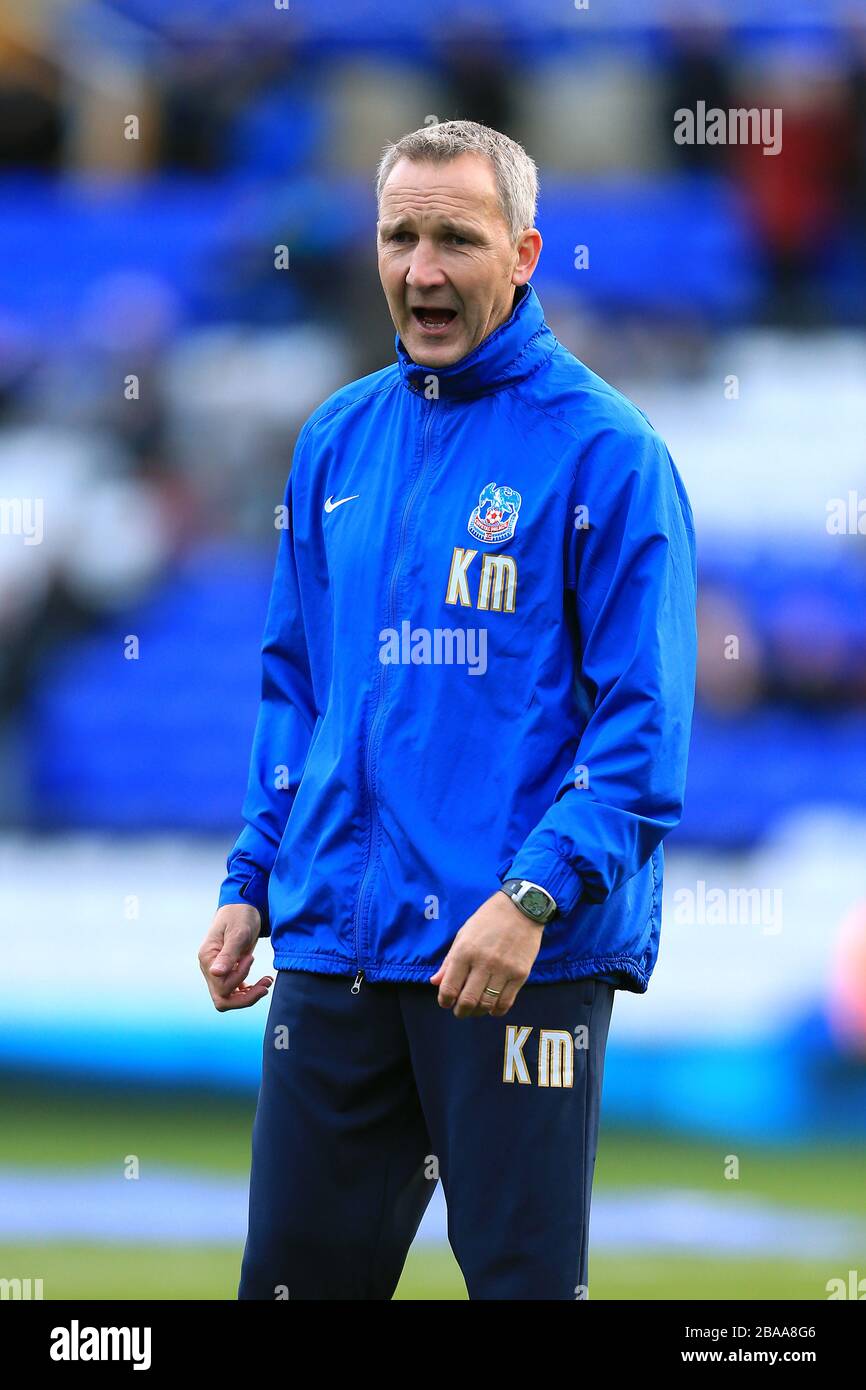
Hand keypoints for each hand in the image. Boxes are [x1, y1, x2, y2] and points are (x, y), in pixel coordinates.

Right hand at [198, 904, 272, 1011]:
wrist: (243, 905)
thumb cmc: (240, 915)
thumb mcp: (237, 933)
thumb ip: (228, 954)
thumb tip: (215, 974)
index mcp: (208, 958)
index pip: (221, 987)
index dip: (239, 977)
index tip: (251, 957)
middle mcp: (210, 968)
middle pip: (222, 999)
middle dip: (245, 998)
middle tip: (265, 986)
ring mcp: (218, 971)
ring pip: (229, 998)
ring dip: (249, 996)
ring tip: (267, 982)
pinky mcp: (229, 970)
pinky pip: (235, 991)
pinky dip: (249, 991)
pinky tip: (264, 982)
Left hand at [430, 891, 543, 1018]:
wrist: (521, 908)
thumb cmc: (488, 920)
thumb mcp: (463, 935)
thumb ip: (449, 961)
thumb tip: (435, 982)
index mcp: (464, 951)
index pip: (449, 988)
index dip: (444, 1001)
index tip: (446, 1002)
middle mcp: (483, 962)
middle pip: (468, 1001)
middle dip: (460, 1011)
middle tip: (460, 1011)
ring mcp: (503, 969)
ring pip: (487, 1004)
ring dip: (478, 1012)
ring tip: (475, 1010)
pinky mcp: (520, 974)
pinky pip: (506, 1002)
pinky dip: (497, 1010)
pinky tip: (492, 1008)